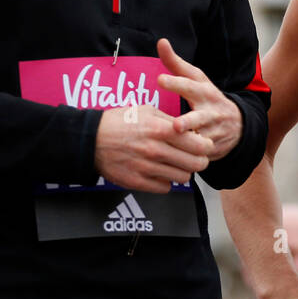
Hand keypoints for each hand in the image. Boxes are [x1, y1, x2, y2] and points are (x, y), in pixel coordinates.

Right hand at [94, 104, 213, 193]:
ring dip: (183, 171)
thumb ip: (170, 121)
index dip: (206, 146)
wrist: (91, 140)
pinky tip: (160, 172)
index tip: (204, 146)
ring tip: (176, 164)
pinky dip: (166, 182)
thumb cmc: (119, 122)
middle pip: (196, 164)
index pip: (199, 144)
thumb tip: (190, 130)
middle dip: (200, 161)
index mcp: (161, 130)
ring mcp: (147, 168)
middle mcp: (156, 150)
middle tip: (196, 158)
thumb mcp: (146, 110)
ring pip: (182, 178)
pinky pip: (165, 188)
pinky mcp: (137, 182)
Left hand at [155, 38, 242, 160]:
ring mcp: (214, 132)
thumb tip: (161, 41)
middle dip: (189, 122)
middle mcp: (211, 112)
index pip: (189, 86)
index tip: (160, 80)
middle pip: (199, 117)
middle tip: (176, 125)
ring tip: (174, 148)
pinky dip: (189, 158)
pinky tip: (175, 163)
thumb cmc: (207, 97)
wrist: (238, 125)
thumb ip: (176, 63)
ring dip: (188, 145)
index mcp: (204, 92)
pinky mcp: (214, 149)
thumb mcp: (196, 79)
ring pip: (200, 140)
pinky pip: (199, 155)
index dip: (175, 83)